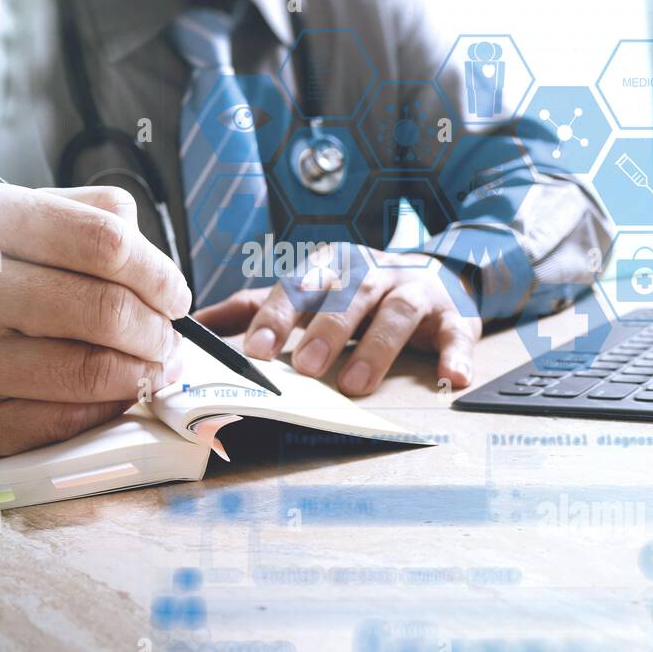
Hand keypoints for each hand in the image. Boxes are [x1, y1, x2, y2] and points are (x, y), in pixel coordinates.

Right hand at [0, 183, 191, 455]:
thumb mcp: (1, 217)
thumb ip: (80, 215)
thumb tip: (152, 249)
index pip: (103, 242)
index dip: (158, 272)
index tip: (175, 294)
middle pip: (104, 309)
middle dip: (157, 329)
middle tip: (169, 337)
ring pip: (90, 371)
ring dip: (144, 372)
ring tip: (155, 366)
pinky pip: (64, 420)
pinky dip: (108, 407)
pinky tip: (116, 394)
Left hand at [194, 245, 480, 396]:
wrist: (436, 276)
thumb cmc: (357, 293)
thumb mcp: (309, 291)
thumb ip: (257, 307)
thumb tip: (199, 325)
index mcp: (332, 267)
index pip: (300, 286)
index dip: (279, 317)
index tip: (257, 350)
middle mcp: (373, 273)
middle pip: (349, 294)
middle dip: (328, 329)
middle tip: (309, 367)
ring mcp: (414, 292)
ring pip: (397, 312)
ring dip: (377, 346)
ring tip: (357, 384)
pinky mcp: (452, 317)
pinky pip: (454, 334)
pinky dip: (454, 355)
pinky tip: (450, 379)